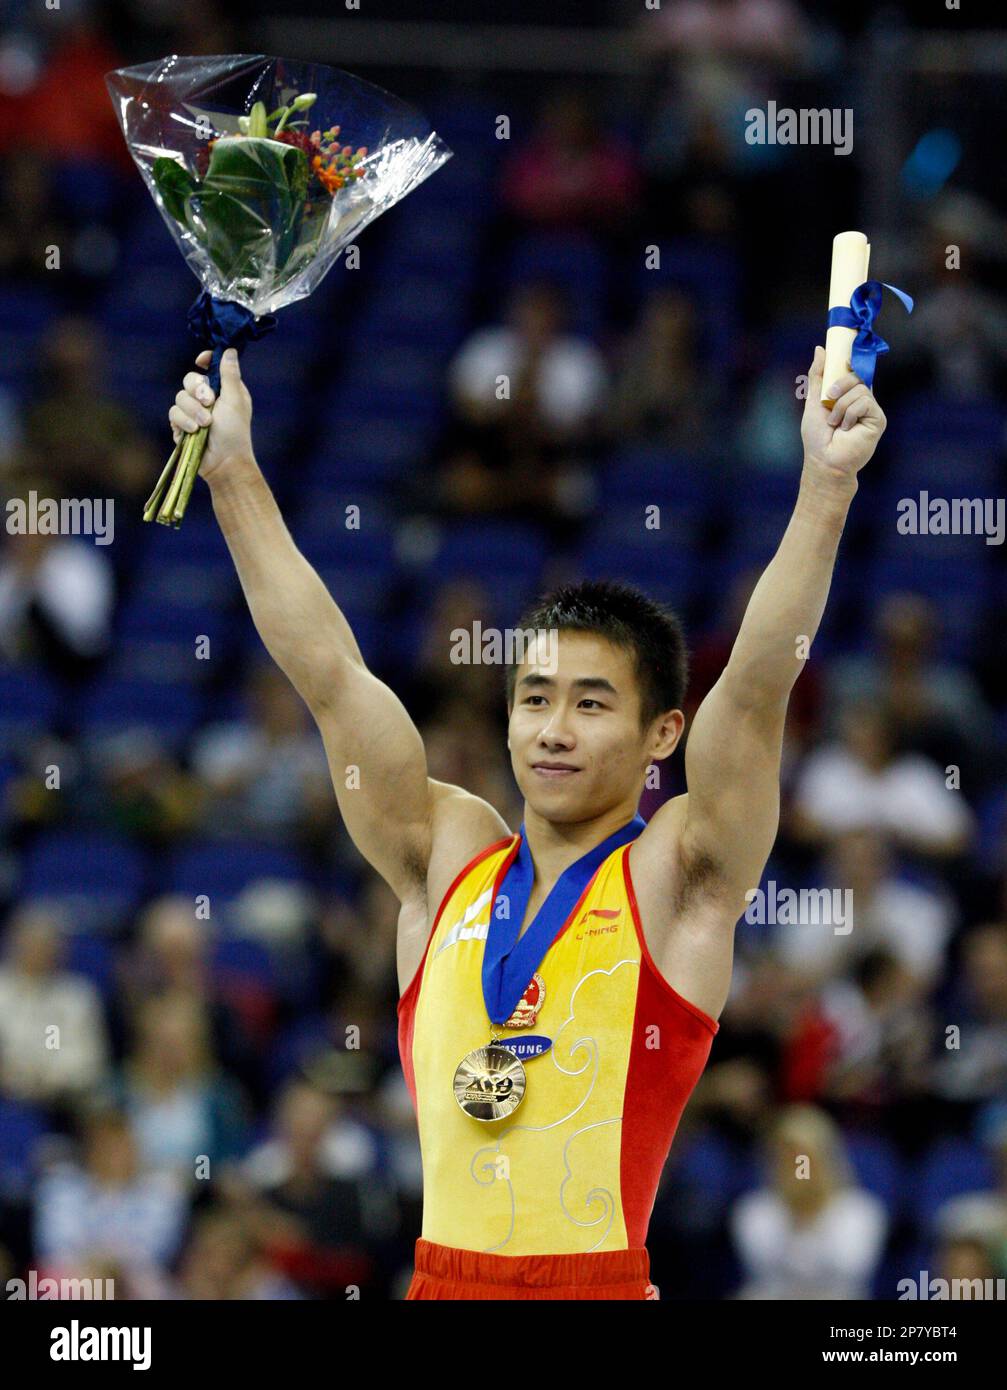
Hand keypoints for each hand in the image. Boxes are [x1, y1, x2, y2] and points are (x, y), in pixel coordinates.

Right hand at [168, 347, 252, 480]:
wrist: (223, 463)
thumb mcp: (235, 400)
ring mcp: (193, 412)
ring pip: (179, 397)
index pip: (209, 367)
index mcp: (224, 390)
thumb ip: (230, 375)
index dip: (204, 361)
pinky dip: (183, 422)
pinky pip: (173, 414)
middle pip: (189, 379)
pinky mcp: (182, 425)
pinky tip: (193, 431)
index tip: (201, 362)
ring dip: (192, 410)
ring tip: (205, 424)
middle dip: (197, 390)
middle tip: (209, 402)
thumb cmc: (234, 433)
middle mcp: (208, 399)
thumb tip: (230, 350)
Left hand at [800, 344, 886, 484]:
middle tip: (829, 401)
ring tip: (836, 424)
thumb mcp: (813, 401)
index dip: (848, 361)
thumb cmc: (817, 437)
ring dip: (840, 407)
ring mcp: (871, 409)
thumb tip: (820, 349)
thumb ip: (818, 376)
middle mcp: (861, 400)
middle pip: (856, 376)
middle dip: (839, 385)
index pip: (852, 370)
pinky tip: (846, 428)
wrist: (824, 461)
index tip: (843, 352)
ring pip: (859, 389)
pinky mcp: (878, 419)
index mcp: (847, 395)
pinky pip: (865, 402)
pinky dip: (850, 414)